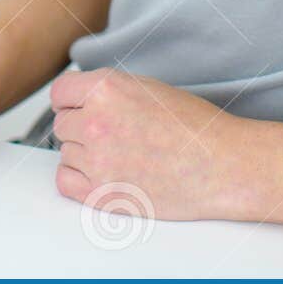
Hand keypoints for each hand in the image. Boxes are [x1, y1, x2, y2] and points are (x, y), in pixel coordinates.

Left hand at [50, 67, 254, 220]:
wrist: (222, 166)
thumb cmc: (195, 128)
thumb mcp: (147, 88)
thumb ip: (108, 91)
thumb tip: (80, 99)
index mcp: (107, 90)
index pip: (60, 92)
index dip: (70, 100)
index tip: (77, 107)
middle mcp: (96, 123)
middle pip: (62, 124)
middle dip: (81, 127)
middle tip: (112, 135)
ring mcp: (97, 161)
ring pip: (66, 153)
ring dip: (84, 154)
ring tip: (120, 155)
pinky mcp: (103, 195)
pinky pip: (65, 182)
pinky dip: (79, 179)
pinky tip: (104, 174)